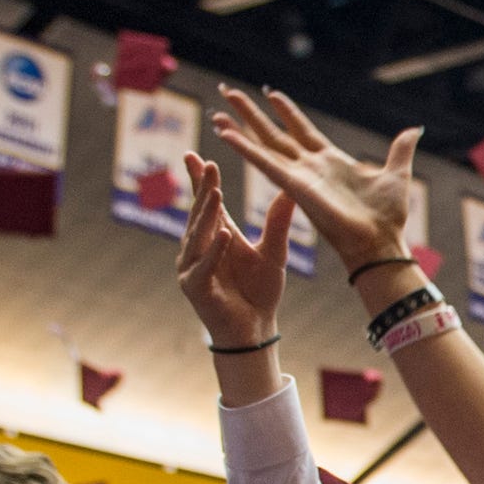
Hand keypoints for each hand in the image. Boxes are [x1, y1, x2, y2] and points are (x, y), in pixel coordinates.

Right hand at [176, 150, 292, 347]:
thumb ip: (279, 222)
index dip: (199, 180)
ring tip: (215, 192)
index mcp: (217, 236)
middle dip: (203, 189)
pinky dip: (214, 251)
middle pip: (200, 214)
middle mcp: (199, 248)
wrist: (256, 328)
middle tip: (207, 164)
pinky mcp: (194, 288)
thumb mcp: (275, 252)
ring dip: (207, 215)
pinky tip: (224, 234)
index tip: (192, 155)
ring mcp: (192, 267)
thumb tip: (291, 190)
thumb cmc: (261, 291)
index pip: (206, 203)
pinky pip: (204, 266)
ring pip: (198, 236)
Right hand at [211, 87, 419, 271]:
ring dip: (240, 128)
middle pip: (274, 134)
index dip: (287, 112)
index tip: (271, 93)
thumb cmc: (387, 216)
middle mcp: (309, 168)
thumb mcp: (396, 173)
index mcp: (330, 162)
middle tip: (230, 93)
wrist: (380, 242)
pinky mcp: (294, 187)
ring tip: (218, 112)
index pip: (302, 130)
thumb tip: (415, 129)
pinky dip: (246, 149)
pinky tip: (227, 135)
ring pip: (263, 146)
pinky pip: (265, 163)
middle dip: (252, 114)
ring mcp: (299, 177)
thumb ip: (399, 149)